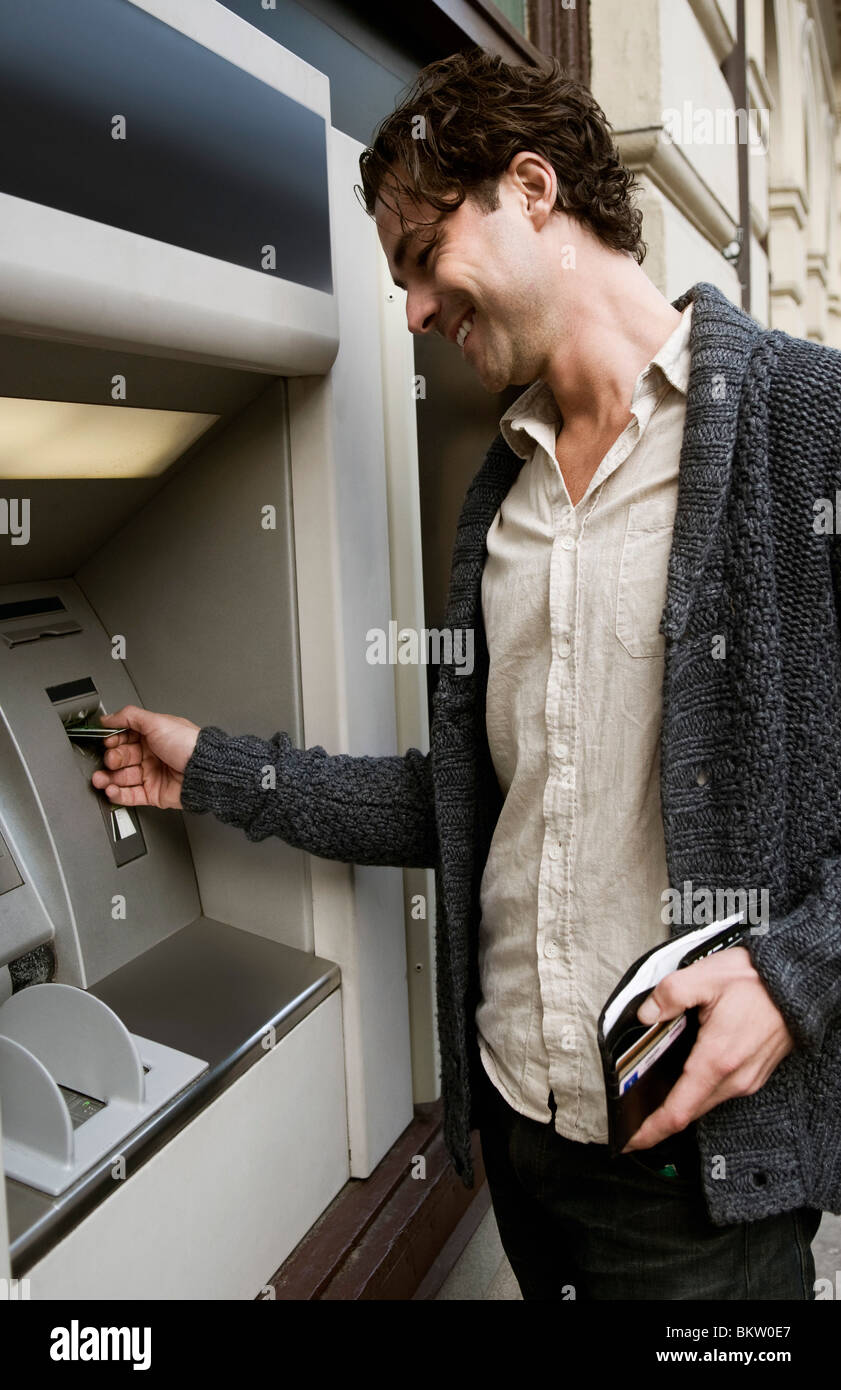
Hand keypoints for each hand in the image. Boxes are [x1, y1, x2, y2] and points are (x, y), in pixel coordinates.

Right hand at [91, 705, 200, 810]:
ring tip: (101, 779)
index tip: (106, 743)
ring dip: (107, 779)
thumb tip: (108, 717)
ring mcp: (151, 775)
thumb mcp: (157, 722)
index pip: (123, 738)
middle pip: (120, 758)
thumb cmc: (188, 745)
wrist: (205, 771)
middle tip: (110, 760)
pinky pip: (129, 796)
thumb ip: (129, 716)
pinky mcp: (152, 794)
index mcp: (152, 736)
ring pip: (121, 778)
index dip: (112, 741)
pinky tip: (110, 790)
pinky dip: (117, 794)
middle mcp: (151, 755)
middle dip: (110, 760)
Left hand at [620, 946, 794, 1151]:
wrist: (797, 984)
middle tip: (633, 1115)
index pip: (678, 1111)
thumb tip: (645, 1014)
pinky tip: (686, 1075)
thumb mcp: (706, 977)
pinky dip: (698, 1090)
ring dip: (680, 1103)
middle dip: (659, 1119)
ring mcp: (747, 1079)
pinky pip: (720, 1092)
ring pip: (705, 1102)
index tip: (630, 1142)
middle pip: (689, 1111)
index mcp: (717, 1060)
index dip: (651, 1131)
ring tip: (654, 1093)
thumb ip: (670, 995)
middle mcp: (735, 1078)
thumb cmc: (757, 981)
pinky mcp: (755, 1074)